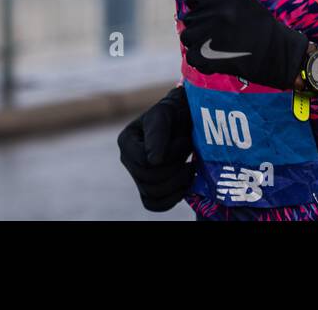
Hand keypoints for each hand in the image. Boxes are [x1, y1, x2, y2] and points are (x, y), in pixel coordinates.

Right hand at [117, 85, 194, 211]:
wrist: (183, 119)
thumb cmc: (173, 112)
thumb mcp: (164, 113)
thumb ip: (157, 133)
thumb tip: (153, 161)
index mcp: (126, 142)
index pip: (145, 162)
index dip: (169, 155)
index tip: (185, 140)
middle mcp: (127, 161)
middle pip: (149, 180)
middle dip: (175, 168)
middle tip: (189, 154)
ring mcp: (137, 176)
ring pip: (153, 194)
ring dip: (177, 183)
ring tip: (191, 168)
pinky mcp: (149, 188)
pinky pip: (155, 204)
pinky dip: (172, 199)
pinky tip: (185, 185)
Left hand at [166, 0, 309, 90]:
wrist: (278, 53)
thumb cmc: (257, 22)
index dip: (203, 8)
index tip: (219, 16)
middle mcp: (215, 12)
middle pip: (189, 19)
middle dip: (202, 26)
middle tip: (225, 33)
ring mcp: (209, 35)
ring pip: (187, 37)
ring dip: (200, 43)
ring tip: (221, 45)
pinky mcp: (207, 57)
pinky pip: (191, 57)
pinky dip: (203, 60)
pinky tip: (219, 58)